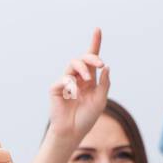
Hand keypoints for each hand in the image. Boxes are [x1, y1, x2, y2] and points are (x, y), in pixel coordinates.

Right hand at [48, 28, 110, 142]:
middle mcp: (77, 78)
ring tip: (88, 78)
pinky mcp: (56, 88)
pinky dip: (72, 85)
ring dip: (83, 68)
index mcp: (89, 80)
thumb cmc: (86, 118)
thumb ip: (104, 83)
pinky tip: (73, 95)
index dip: (94, 44)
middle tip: (99, 63)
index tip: (97, 29)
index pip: (92, 59)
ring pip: (73, 64)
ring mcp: (65, 82)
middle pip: (83, 59)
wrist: (72, 132)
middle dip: (92, 57)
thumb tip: (106, 67)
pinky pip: (65, 79)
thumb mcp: (100, 100)